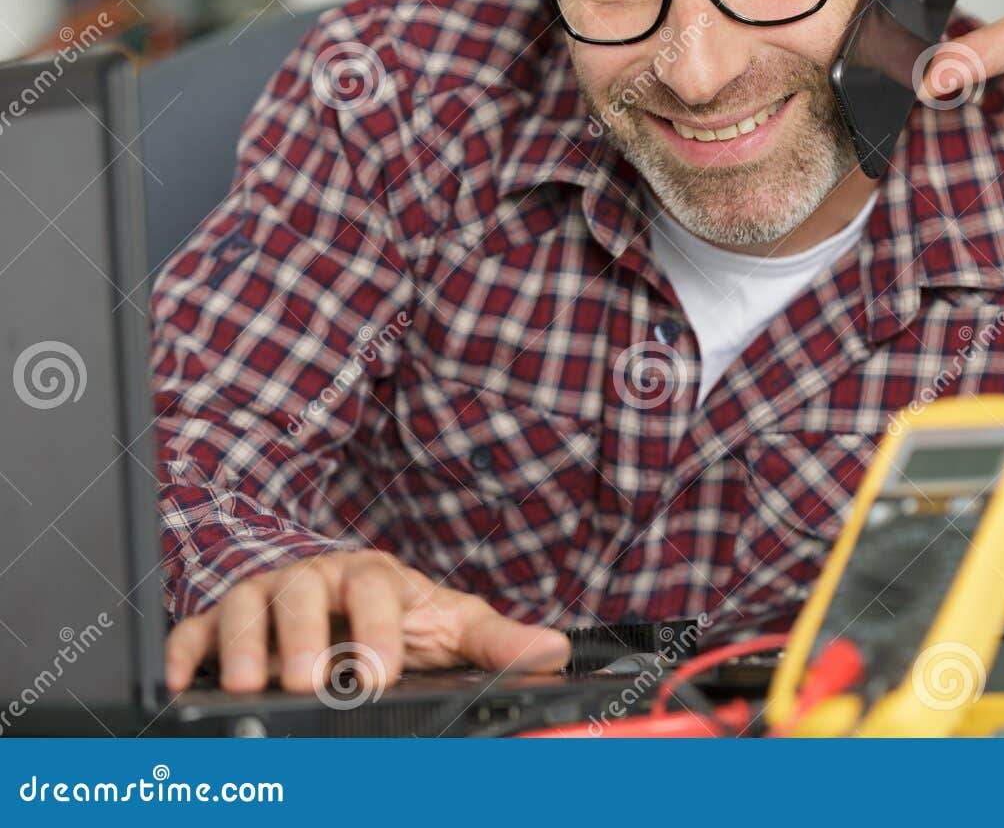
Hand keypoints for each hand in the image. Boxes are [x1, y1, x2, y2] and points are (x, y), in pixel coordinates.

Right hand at [165, 549, 569, 693]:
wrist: (342, 602)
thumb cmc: (398, 617)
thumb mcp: (450, 626)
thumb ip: (498, 643)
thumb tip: (555, 651)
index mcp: (375, 576)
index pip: (376, 588)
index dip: (377, 628)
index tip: (382, 672)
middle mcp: (317, 579)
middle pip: (304, 590)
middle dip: (304, 635)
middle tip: (309, 680)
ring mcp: (266, 596)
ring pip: (248, 604)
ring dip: (247, 644)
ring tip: (252, 686)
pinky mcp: (222, 623)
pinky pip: (197, 630)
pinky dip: (189, 653)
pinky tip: (188, 681)